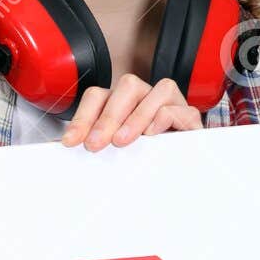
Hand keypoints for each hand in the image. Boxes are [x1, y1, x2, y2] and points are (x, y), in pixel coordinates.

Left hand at [61, 75, 202, 149]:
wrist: (181, 172)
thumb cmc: (144, 159)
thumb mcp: (114, 153)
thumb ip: (96, 145)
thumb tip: (69, 147)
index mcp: (123, 103)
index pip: (99, 96)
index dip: (83, 116)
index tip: (71, 142)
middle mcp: (147, 97)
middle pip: (128, 86)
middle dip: (108, 117)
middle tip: (95, 144)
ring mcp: (171, 104)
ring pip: (158, 89)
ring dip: (137, 115)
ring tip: (122, 141)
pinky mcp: (190, 118)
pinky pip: (181, 108)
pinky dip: (164, 118)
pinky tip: (152, 135)